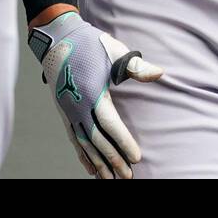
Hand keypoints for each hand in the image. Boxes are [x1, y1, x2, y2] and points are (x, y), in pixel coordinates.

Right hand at [27, 11, 162, 178]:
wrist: (57, 36)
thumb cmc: (89, 43)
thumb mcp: (113, 50)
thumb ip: (136, 66)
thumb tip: (160, 73)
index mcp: (91, 92)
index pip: (109, 124)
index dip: (123, 142)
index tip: (137, 158)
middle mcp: (76, 105)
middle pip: (96, 140)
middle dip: (112, 160)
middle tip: (127, 177)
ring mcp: (68, 110)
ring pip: (83, 144)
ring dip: (97, 163)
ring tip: (109, 180)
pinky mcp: (63, 111)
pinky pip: (73, 139)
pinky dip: (82, 155)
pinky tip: (90, 169)